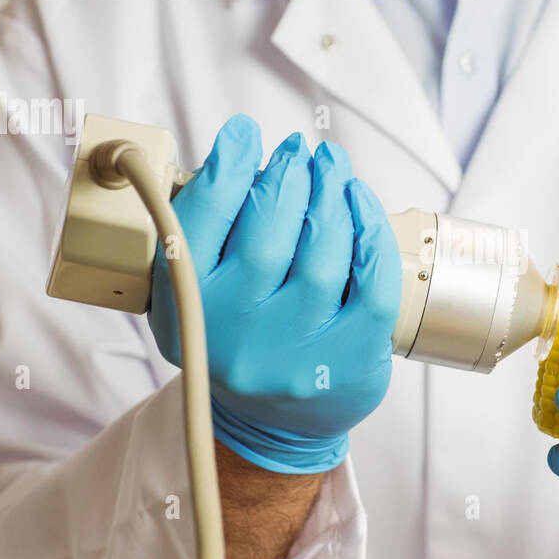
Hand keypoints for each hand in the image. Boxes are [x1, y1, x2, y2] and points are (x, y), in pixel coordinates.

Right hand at [149, 114, 400, 473]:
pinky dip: (369, 230)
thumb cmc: (233, 337)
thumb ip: (196, 234)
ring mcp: (296, 352)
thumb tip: (236, 154)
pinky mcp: (350, 358)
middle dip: (288, 175)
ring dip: (331, 195)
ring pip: (323, 252)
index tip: (244, 134)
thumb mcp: (189, 297)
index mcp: (187, 308)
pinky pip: (371, 280)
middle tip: (299, 151)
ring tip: (330, 168)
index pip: (199, 223)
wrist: (271, 424)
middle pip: (268, 232)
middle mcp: (235, 334)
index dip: (226, 167)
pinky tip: (359, 204)